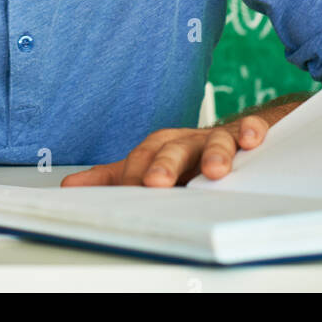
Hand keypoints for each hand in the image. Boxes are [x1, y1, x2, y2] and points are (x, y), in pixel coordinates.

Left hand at [61, 115, 276, 187]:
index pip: (144, 158)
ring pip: (214, 141)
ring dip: (214, 153)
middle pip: (173, 148)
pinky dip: (251, 131)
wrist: (230, 135)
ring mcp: (217, 138)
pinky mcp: (247, 135)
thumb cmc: (186, 157)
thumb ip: (112, 177)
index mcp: (161, 147)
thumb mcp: (149, 165)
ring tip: (216, 171)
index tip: (129, 193)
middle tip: (156, 183)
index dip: (136, 173)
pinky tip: (252, 140)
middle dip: (165, 165)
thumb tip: (69, 188)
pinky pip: (252, 128)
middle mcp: (187, 141)